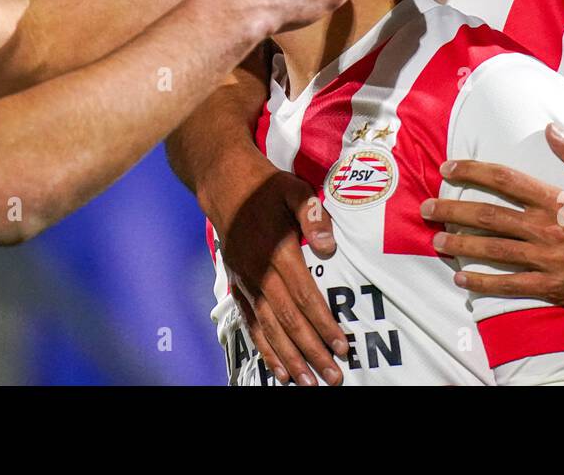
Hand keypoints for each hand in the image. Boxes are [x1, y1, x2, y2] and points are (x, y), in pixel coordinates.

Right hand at [207, 159, 346, 385]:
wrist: (222, 182)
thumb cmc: (264, 186)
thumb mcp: (293, 188)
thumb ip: (313, 215)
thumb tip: (328, 247)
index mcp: (276, 251)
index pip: (305, 296)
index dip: (323, 324)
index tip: (342, 346)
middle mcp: (258, 272)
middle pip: (288, 320)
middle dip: (311, 351)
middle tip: (332, 376)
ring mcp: (244, 281)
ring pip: (268, 327)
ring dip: (289, 358)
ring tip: (307, 382)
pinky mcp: (236, 284)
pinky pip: (251, 322)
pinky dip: (264, 347)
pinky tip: (278, 368)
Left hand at [422, 124, 563, 317]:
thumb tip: (552, 128)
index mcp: (559, 200)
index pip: (505, 180)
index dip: (472, 172)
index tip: (448, 168)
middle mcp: (548, 230)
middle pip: (489, 217)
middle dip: (452, 210)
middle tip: (426, 207)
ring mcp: (549, 261)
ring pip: (493, 251)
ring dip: (460, 246)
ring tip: (436, 240)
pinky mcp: (554, 288)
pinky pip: (511, 286)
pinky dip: (484, 283)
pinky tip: (463, 280)